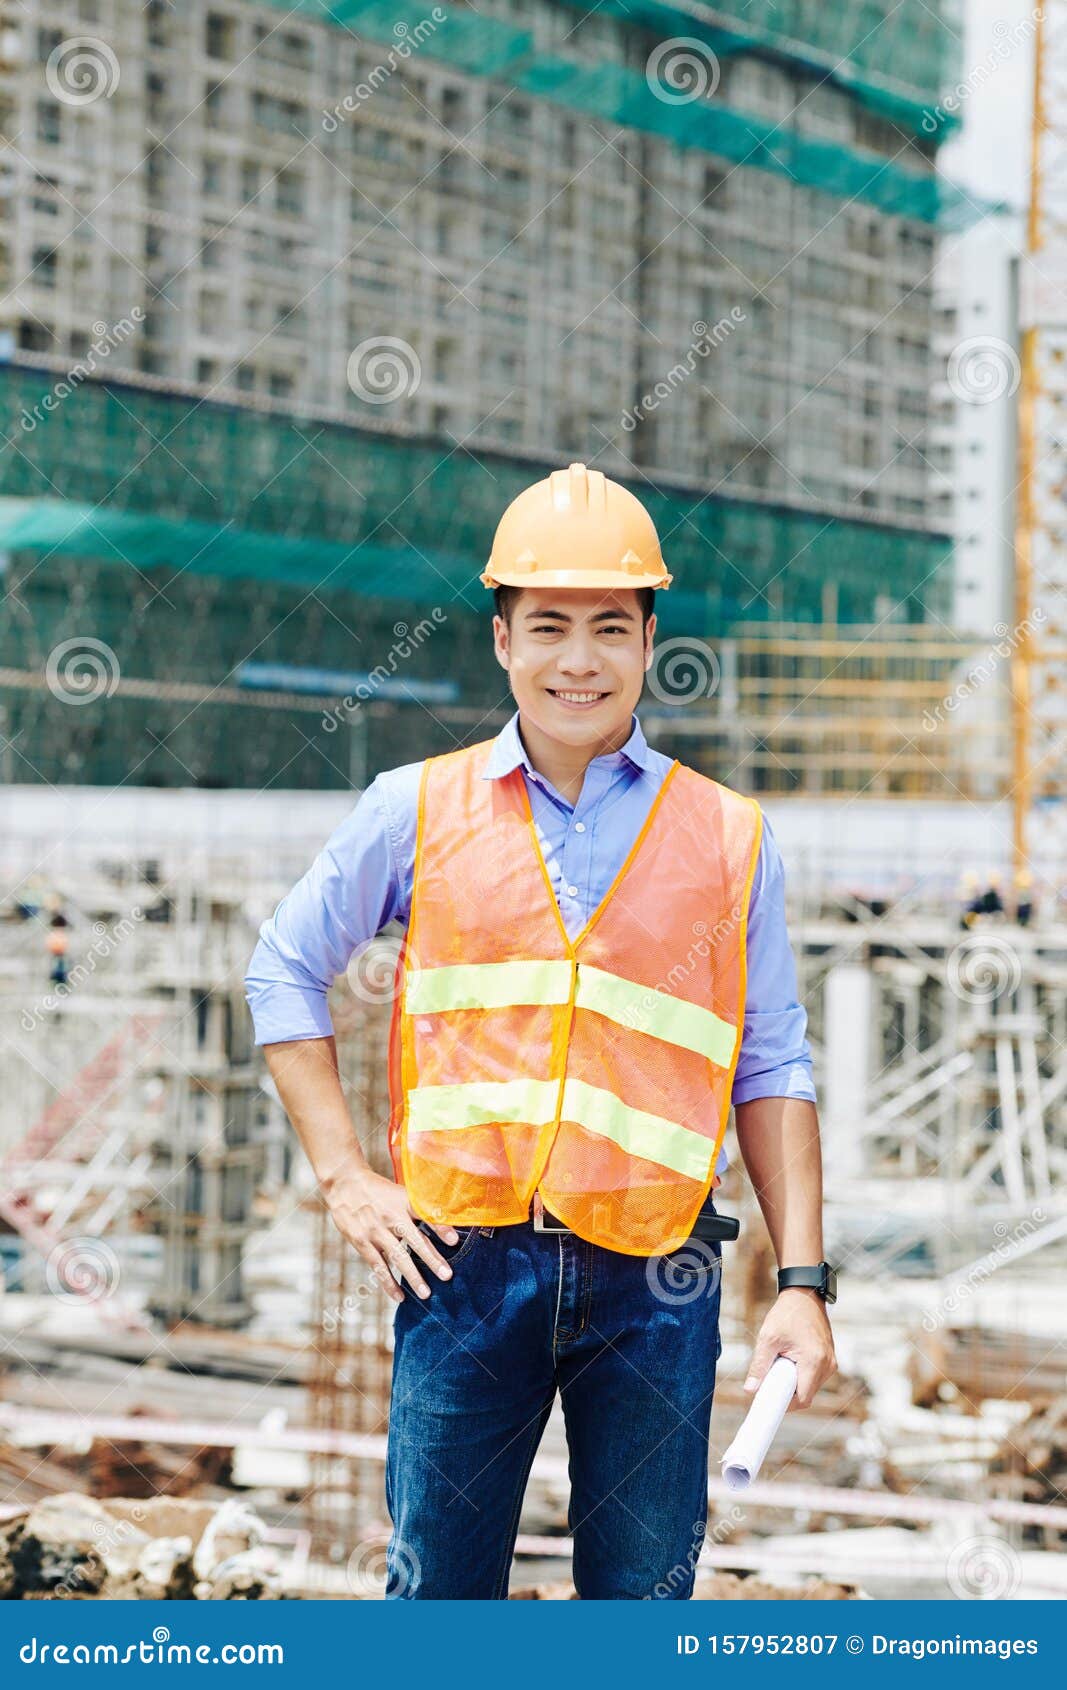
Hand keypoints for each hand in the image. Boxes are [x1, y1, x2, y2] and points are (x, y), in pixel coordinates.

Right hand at [320, 1158, 459, 1305]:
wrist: (344, 1183)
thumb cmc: (378, 1189)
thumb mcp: (399, 1191)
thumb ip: (416, 1208)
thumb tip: (442, 1222)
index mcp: (404, 1201)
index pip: (426, 1214)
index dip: (440, 1227)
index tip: (455, 1240)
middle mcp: (391, 1216)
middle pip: (415, 1240)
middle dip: (432, 1259)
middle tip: (447, 1276)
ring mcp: (376, 1231)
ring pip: (398, 1257)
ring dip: (413, 1276)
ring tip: (425, 1293)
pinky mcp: (362, 1242)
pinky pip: (378, 1266)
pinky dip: (389, 1283)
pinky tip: (399, 1296)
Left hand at [744, 1289, 835, 1409]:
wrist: (805, 1295)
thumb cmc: (787, 1314)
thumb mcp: (768, 1338)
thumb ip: (759, 1366)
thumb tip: (750, 1389)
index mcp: (814, 1362)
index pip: (802, 1399)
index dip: (785, 1404)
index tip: (769, 1400)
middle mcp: (828, 1365)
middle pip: (807, 1394)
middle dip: (787, 1392)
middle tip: (770, 1380)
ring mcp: (831, 1362)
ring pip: (811, 1387)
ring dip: (795, 1383)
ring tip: (780, 1365)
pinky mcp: (830, 1359)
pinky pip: (815, 1377)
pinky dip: (802, 1375)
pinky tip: (790, 1361)